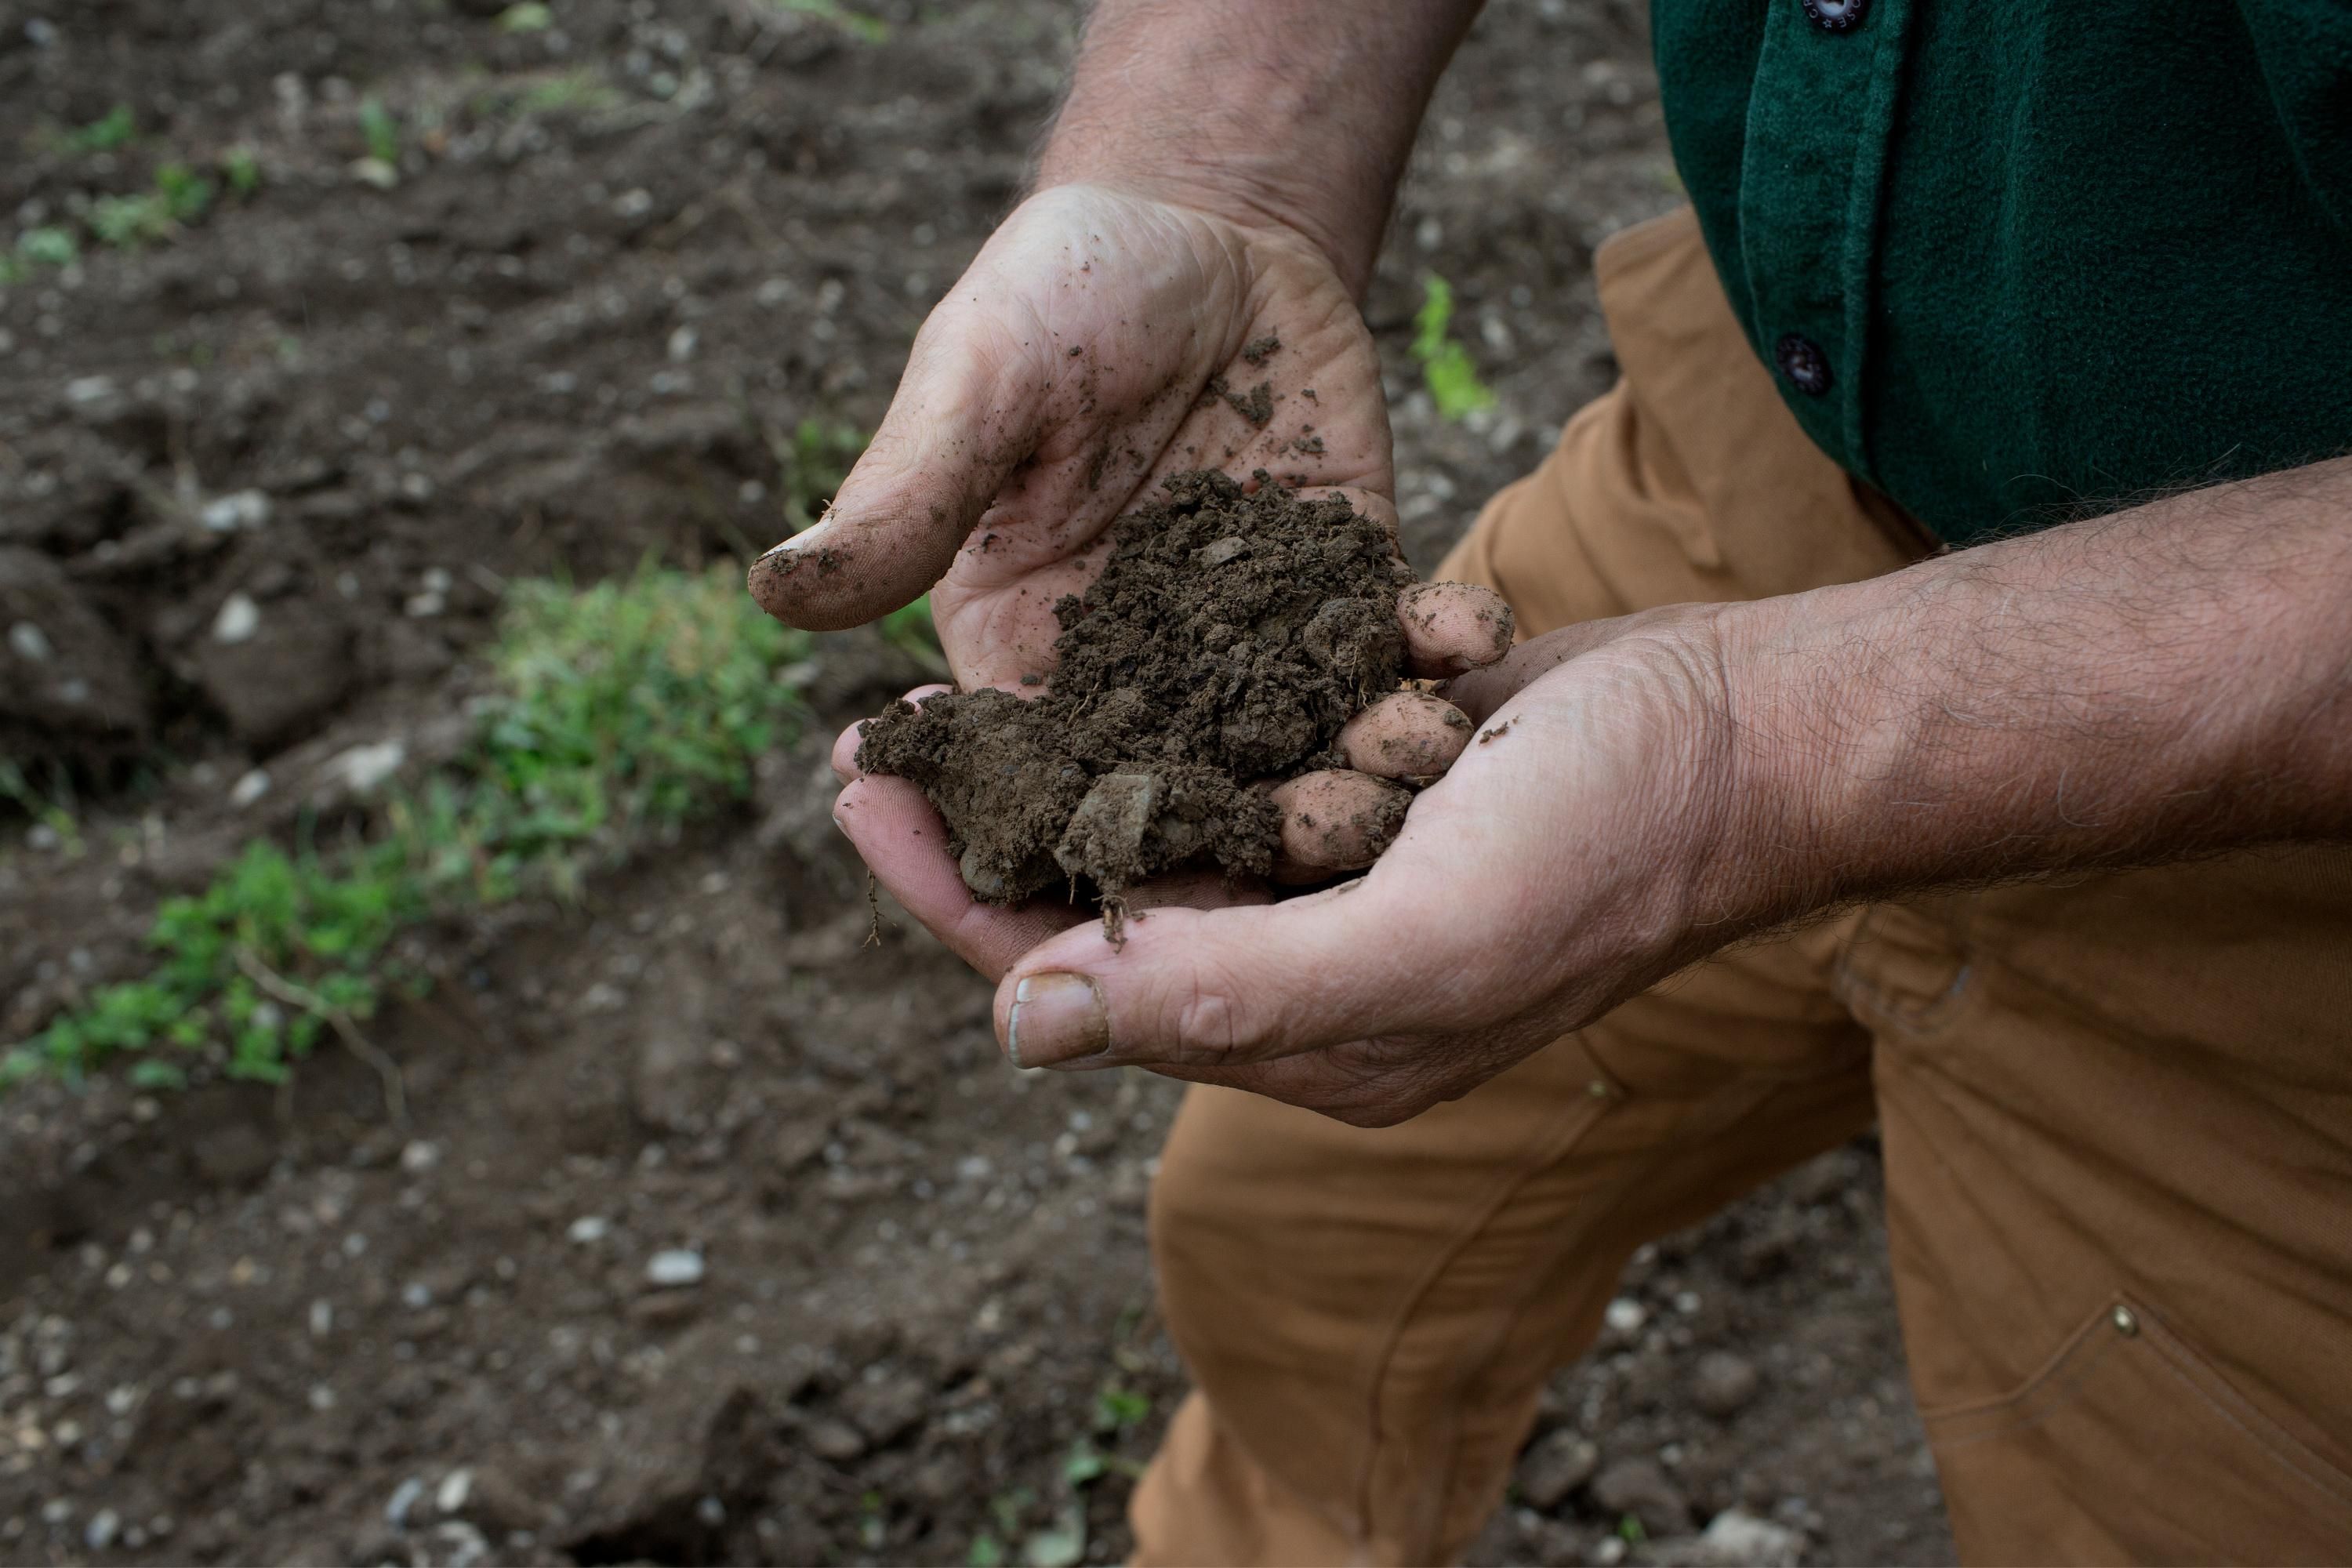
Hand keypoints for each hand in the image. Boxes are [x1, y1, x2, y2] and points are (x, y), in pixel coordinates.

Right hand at [758, 178, 1512, 880]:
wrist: (1210, 226)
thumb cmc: (1063, 294)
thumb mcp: (976, 379)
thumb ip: (906, 494)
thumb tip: (775, 592)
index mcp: (1018, 658)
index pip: (1025, 784)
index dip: (1052, 844)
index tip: (1106, 880)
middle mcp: (1133, 684)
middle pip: (1177, 805)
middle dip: (1238, 842)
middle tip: (1302, 841)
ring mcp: (1248, 657)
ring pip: (1298, 755)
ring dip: (1354, 769)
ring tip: (1404, 757)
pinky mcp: (1345, 604)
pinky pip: (1388, 660)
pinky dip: (1428, 664)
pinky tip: (1469, 645)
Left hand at [839, 605, 1763, 1124]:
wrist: (1751, 737)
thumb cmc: (1607, 846)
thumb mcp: (1419, 939)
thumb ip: (1225, 994)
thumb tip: (1016, 1023)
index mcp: (1301, 1035)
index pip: (1083, 990)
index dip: (961, 904)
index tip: (859, 799)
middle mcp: (1304, 965)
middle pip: (1099, 904)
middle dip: (987, 826)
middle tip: (868, 735)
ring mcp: (1338, 872)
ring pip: (1154, 822)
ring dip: (1056, 757)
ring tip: (946, 687)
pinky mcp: (1369, 782)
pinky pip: (1238, 752)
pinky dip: (1167, 709)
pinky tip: (1089, 650)